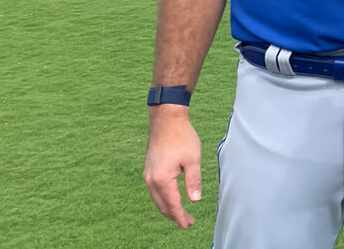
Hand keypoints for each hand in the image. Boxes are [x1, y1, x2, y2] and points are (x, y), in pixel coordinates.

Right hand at [143, 106, 202, 228]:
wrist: (166, 120)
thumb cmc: (181, 137)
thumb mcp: (193, 160)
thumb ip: (193, 181)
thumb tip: (195, 200)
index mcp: (162, 179)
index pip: (172, 205)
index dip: (180, 217)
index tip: (187, 225)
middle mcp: (151, 179)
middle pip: (162, 205)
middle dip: (174, 215)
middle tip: (187, 223)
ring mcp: (148, 174)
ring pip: (157, 198)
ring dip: (168, 207)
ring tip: (180, 214)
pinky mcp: (149, 169)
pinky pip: (154, 190)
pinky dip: (163, 198)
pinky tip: (171, 198)